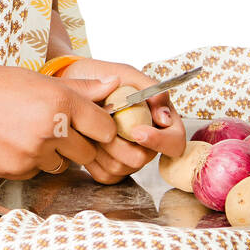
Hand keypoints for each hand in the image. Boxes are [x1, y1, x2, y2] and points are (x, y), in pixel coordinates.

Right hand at [0, 63, 121, 179]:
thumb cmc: (0, 86)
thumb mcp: (43, 80)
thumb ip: (82, 88)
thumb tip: (114, 84)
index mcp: (61, 102)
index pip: (104, 128)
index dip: (101, 128)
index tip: (94, 126)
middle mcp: (51, 129)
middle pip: (87, 152)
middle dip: (78, 144)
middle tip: (58, 129)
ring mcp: (33, 153)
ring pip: (62, 164)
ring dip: (55, 154)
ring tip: (31, 133)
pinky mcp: (18, 170)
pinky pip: (39, 172)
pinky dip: (32, 162)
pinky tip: (16, 143)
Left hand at [57, 57, 186, 184]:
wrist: (74, 81)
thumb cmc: (103, 75)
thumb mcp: (126, 73)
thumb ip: (149, 88)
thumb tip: (165, 117)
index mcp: (160, 119)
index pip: (175, 142)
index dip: (159, 141)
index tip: (136, 131)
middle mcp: (148, 140)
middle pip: (145, 158)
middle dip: (120, 144)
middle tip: (102, 126)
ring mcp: (129, 154)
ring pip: (124, 168)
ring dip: (103, 149)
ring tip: (91, 127)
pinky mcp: (110, 165)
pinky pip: (107, 175)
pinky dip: (93, 160)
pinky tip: (86, 140)